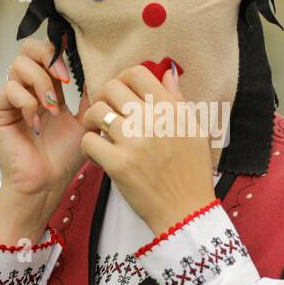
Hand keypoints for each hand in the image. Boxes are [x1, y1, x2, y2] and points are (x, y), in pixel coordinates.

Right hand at [0, 39, 87, 243]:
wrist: (46, 184)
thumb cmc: (65, 157)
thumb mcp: (85, 120)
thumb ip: (90, 94)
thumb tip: (103, 68)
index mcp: (47, 87)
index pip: (47, 53)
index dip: (60, 50)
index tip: (76, 60)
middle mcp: (26, 88)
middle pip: (28, 48)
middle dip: (49, 58)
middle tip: (66, 80)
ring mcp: (10, 99)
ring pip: (18, 65)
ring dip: (42, 84)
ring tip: (53, 109)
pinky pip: (10, 89)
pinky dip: (28, 103)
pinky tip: (36, 123)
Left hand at [79, 64, 216, 235]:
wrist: (186, 212)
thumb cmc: (192, 172)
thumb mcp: (195, 131)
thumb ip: (178, 100)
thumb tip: (168, 72)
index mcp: (171, 110)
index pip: (138, 73)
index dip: (124, 78)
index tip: (121, 93)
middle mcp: (152, 121)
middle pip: (111, 88)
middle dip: (104, 98)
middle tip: (106, 114)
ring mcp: (134, 142)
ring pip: (96, 112)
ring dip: (92, 122)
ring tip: (98, 133)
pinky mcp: (118, 164)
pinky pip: (89, 141)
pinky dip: (89, 147)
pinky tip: (98, 155)